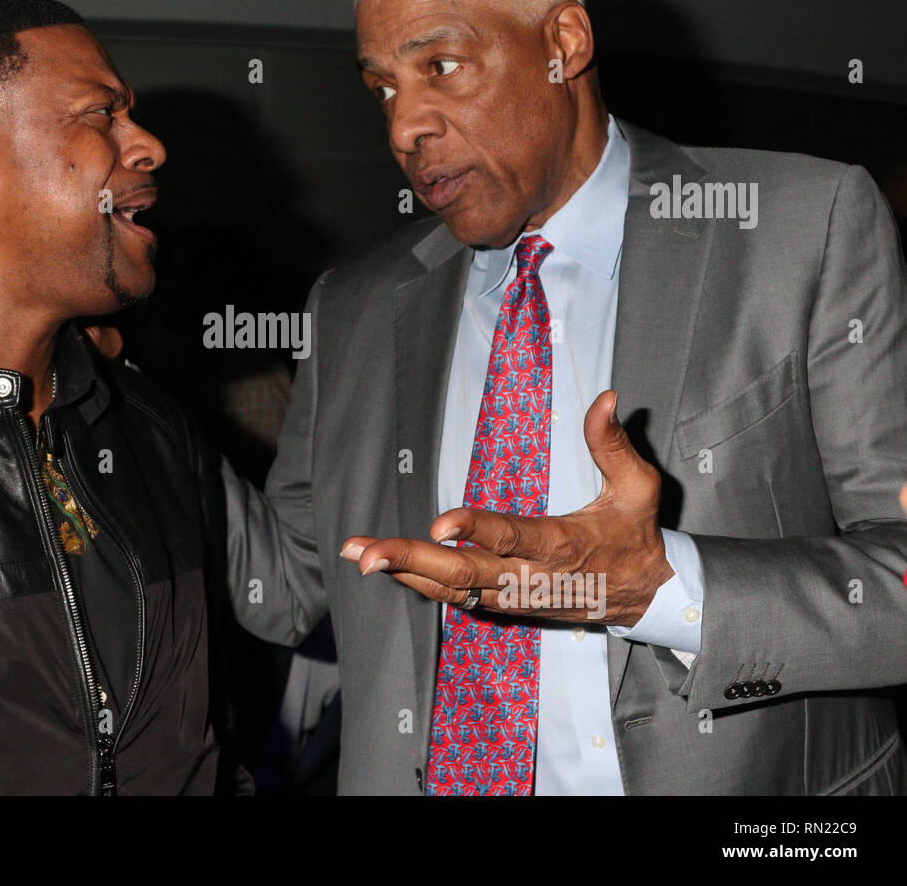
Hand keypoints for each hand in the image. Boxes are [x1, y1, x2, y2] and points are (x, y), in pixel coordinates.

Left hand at [340, 391, 673, 625]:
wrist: (645, 595)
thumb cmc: (634, 534)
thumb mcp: (638, 487)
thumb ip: (613, 445)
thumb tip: (606, 399)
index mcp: (562, 545)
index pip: (513, 537)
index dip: (476, 531)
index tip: (440, 524)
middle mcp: (530, 576)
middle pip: (463, 573)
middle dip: (411, 561)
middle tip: (366, 553)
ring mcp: (513, 594)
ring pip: (450, 588)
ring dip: (402, 571)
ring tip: (358, 553)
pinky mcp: (503, 602)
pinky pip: (454, 596)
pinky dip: (417, 583)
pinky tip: (386, 566)